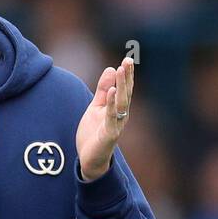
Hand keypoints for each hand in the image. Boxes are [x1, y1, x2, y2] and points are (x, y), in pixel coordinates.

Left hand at [76, 58, 134, 180]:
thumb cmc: (94, 134)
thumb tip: (111, 68)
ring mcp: (116, 125)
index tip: (127, 59)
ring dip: (122, 86)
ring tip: (121, 70)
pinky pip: (112, 117)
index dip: (127, 75)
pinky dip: (113, 104)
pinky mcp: (109, 134)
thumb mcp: (96, 107)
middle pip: (126, 93)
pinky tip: (113, 91)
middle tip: (127, 61)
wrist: (89, 159)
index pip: (125, 89)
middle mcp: (121, 115)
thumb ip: (103, 90)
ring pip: (122, 103)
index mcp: (119, 109)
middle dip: (127, 77)